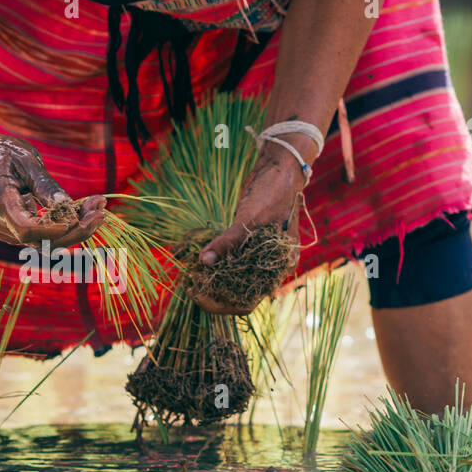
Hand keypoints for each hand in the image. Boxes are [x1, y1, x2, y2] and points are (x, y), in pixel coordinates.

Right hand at [0, 132, 104, 247]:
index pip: (25, 228)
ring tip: (98, 206)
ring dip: (75, 228)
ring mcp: (5, 231)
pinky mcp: (15, 233)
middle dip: (75, 229)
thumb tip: (66, 207)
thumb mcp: (26, 160)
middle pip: (40, 241)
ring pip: (45, 242)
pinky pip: (43, 236)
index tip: (76, 219)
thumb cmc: (0, 152)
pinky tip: (85, 211)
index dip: (52, 230)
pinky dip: (66, 226)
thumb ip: (45, 185)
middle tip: (101, 210)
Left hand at [189, 138, 307, 314]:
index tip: (198, 297)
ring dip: (210, 280)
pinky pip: (229, 261)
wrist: (281, 166)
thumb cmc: (273, 191)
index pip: (247, 302)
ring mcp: (259, 256)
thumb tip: (203, 262)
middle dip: (212, 293)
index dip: (221, 304)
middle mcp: (270, 267)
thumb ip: (227, 242)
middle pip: (237, 295)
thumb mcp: (250, 218)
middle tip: (190, 287)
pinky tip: (196, 259)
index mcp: (280, 267)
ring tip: (191, 276)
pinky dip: (213, 262)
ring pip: (231, 279)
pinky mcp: (248, 244)